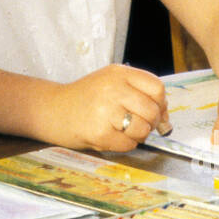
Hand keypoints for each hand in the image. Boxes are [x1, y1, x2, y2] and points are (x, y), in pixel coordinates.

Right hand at [49, 65, 168, 151]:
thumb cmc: (85, 99)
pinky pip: (128, 144)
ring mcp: (105, 110)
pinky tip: (111, 137)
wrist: (52, 110)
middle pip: (152, 110)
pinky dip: (124, 145)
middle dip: (150, 123)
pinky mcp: (99, 132)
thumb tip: (165, 118)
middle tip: (136, 125)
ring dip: (138, 135)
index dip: (161, 104)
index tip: (155, 112)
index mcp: (118, 73)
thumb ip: (138, 94)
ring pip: (143, 128)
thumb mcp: (110, 84)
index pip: (157, 88)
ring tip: (122, 131)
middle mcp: (113, 88)